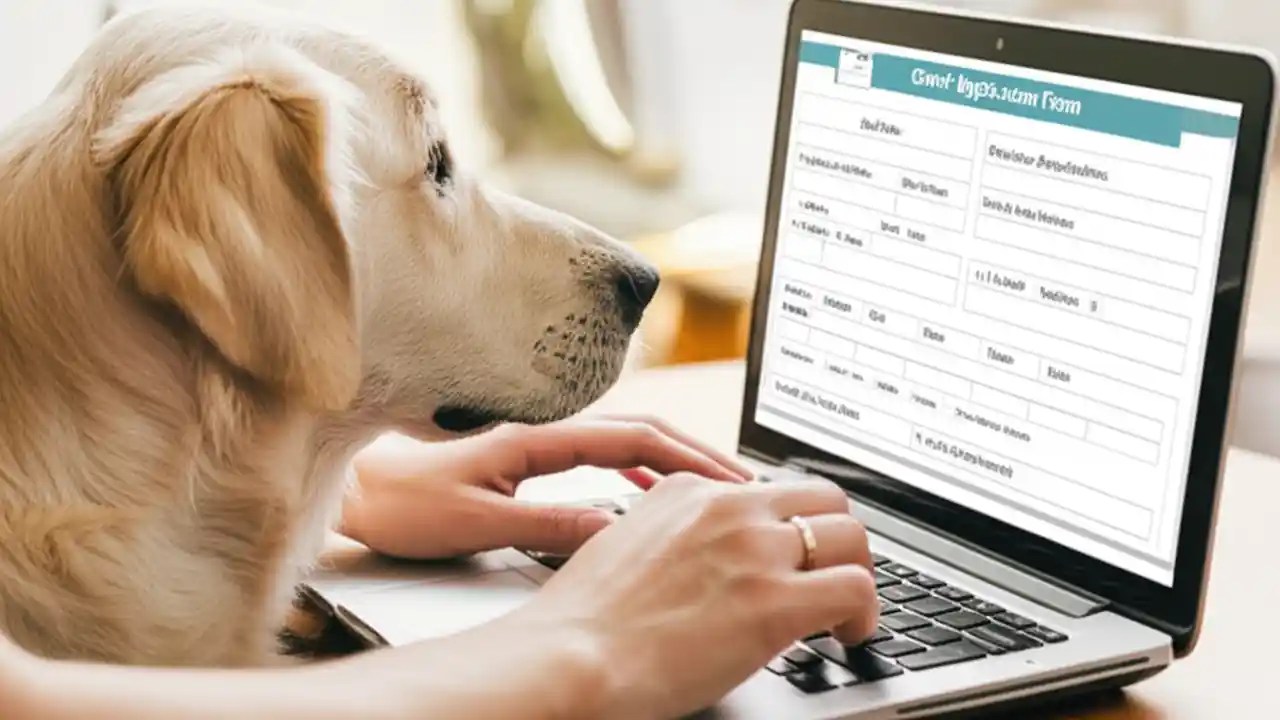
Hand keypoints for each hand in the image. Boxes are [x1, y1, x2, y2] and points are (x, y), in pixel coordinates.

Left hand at [341, 417, 752, 558]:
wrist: (354, 491)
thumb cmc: (402, 502)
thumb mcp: (479, 523)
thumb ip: (547, 526)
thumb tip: (614, 531)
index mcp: (537, 440)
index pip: (634, 437)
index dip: (688, 457)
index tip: (729, 479)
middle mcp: (543, 434)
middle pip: (642, 432)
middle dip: (697, 455)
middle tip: (745, 484)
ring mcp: (537, 445)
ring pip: (625, 443)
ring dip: (673, 461)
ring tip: (714, 487)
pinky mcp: (527, 463)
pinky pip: (600, 459)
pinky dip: (638, 470)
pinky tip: (648, 490)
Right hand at [519, 474, 877, 719]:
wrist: (570, 657)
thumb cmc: (583, 622)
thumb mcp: (622, 545)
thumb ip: (670, 537)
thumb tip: (700, 561)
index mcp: (688, 491)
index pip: (770, 490)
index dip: (791, 528)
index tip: (795, 556)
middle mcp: (727, 507)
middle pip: (823, 500)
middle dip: (836, 540)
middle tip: (833, 577)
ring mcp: (755, 550)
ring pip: (851, 537)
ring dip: (857, 574)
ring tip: (847, 612)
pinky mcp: (776, 601)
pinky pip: (856, 588)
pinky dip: (865, 613)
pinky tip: (849, 636)